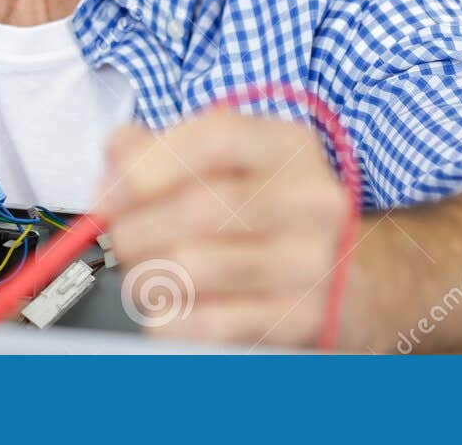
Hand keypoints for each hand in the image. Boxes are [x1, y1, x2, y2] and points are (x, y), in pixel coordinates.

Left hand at [99, 109, 349, 346]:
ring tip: (143, 273)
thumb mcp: (229, 163)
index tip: (109, 193)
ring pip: (193, 266)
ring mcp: (311, 262)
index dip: (149, 164)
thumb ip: (162, 149)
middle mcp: (310, 199)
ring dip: (144, 274)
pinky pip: (206, 322)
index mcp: (289, 146)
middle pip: (196, 207)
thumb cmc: (271, 213)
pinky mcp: (301, 319)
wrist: (353, 278)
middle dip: (133, 228)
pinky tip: (169, 307)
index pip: (215, 138)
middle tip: (116, 240)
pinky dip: (168, 317)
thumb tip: (117, 155)